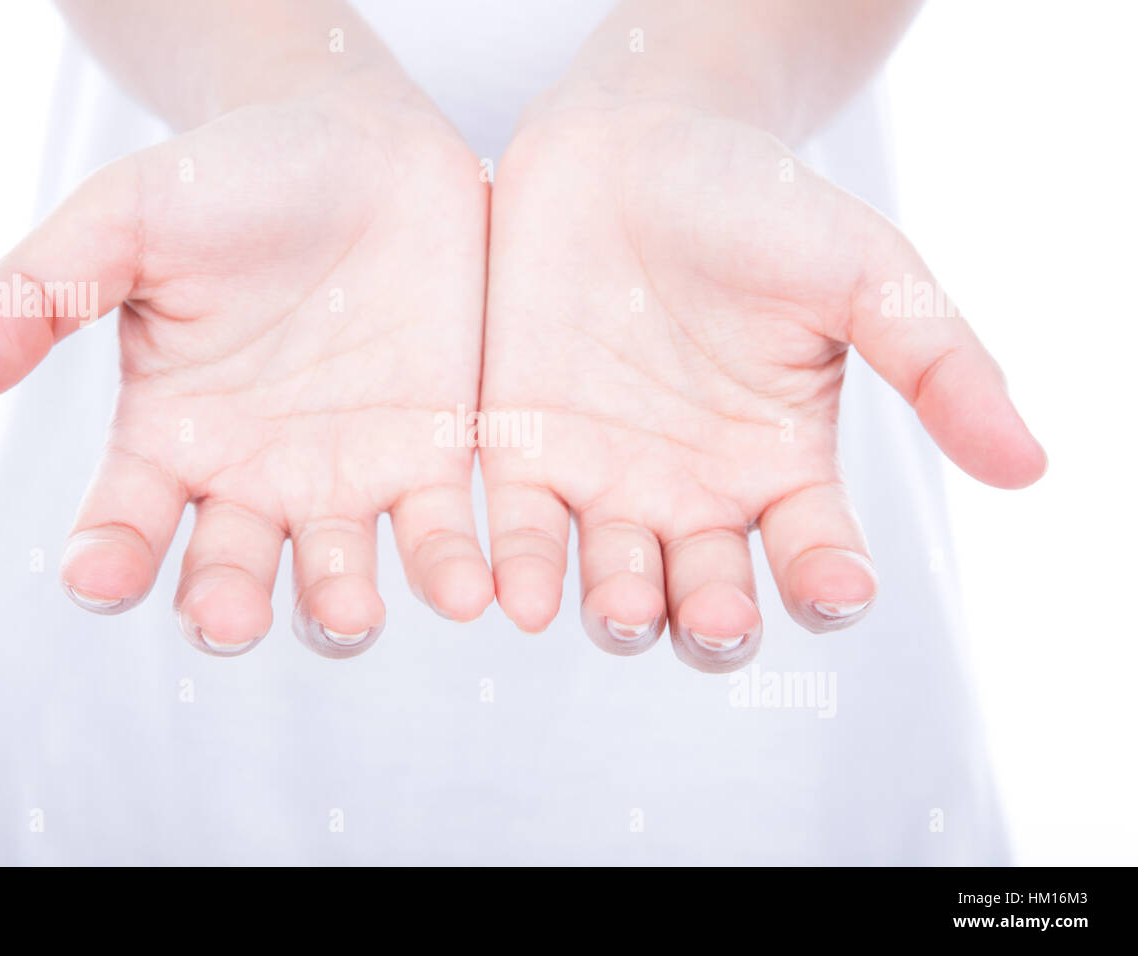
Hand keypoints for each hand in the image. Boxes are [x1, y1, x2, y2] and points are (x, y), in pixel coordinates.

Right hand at [0, 91, 493, 656]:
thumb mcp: (126, 221)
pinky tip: (473, 592)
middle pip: (227, 577)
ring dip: (338, 611)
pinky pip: (439, 538)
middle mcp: (253, 477)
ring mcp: (345, 477)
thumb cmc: (236, 176)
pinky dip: (454, 573)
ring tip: (350, 613)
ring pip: (335, 579)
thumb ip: (39, 295)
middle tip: (227, 614)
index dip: (107, 563)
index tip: (102, 574)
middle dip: (223, 606)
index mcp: (168, 436)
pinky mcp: (432, 460)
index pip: (122, 527)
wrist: (365, 141)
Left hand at [481, 100, 1044, 671]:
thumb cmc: (758, 205)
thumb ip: (938, 364)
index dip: (828, 589)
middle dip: (713, 626)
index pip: (814, 561)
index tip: (835, 586)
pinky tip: (527, 594)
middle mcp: (696, 493)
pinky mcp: (528, 452)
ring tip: (622, 610)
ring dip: (620, 615)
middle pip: (708, 602)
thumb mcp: (864, 274)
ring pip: (615, 588)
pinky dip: (525, 571)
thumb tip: (1028, 465)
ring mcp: (609, 480)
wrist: (632, 141)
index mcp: (784, 467)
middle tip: (717, 614)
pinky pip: (524, 532)